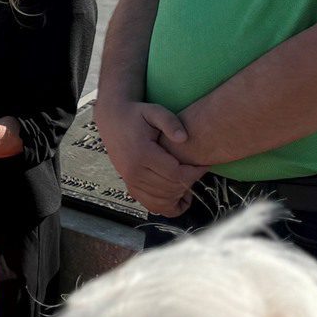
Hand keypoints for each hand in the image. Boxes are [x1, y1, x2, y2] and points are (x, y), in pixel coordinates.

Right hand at [97, 98, 203, 216]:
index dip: (194, 173)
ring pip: (162, 200)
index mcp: (141, 154)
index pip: (175, 174)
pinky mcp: (129, 185)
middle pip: (170, 189)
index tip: (204, 165)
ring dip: (179, 194)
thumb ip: (170, 122)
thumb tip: (183, 138)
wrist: (113, 120)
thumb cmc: (136, 115)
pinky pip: (150, 205)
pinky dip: (166, 205)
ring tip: (188, 182)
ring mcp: (130, 180)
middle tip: (197, 171)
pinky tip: (177, 196)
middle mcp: (133, 171)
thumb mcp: (154, 111)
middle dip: (189, 183)